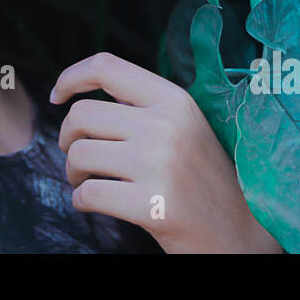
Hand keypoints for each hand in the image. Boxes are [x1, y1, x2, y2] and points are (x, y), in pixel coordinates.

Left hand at [50, 51, 281, 253]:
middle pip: (82, 115)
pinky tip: (93, 203)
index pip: (106, 66)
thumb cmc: (203, 179)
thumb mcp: (185, 126)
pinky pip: (88, 195)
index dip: (71, 77)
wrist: (242, 233)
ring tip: (86, 181)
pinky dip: (80, 201)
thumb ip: (144, 107)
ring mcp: (160, 166)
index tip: (57, 96)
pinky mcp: (153, 206)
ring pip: (79, 154)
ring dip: (72, 172)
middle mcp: (166, 125)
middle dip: (67, 138)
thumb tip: (84, 94)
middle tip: (78, 158)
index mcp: (174, 100)